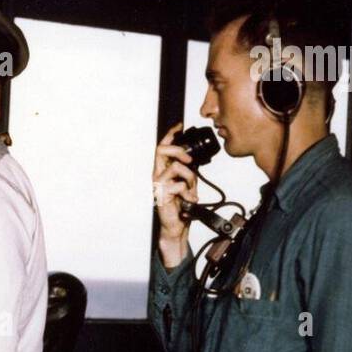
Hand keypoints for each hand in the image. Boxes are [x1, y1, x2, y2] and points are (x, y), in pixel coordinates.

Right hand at [153, 121, 198, 267]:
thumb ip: (188, 170)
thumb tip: (193, 157)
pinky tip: (189, 200)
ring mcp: (158, 185)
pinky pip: (178, 185)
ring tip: (192, 189)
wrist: (177, 225)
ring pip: (174, 167)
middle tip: (189, 159)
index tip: (180, 126)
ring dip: (189, 177)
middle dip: (178, 151)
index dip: (170, 134)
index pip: (163, 147)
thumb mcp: (188, 183)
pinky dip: (188, 192)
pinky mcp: (161, 195)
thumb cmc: (180, 205)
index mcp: (162, 170)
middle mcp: (157, 175)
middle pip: (161, 151)